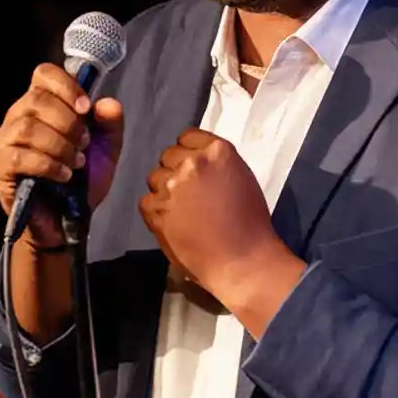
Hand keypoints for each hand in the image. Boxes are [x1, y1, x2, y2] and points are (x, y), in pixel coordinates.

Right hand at [0, 63, 123, 247]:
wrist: (67, 222)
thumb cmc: (81, 181)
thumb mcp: (106, 150)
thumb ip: (110, 124)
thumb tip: (107, 103)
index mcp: (42, 104)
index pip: (44, 74)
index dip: (67, 86)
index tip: (86, 109)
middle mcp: (18, 116)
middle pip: (37, 99)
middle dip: (68, 122)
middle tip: (84, 144)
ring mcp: (4, 140)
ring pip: (28, 127)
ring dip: (60, 144)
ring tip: (76, 163)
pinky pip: (19, 156)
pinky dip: (48, 164)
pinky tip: (64, 176)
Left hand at [139, 129, 304, 335]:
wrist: (242, 261)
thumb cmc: (250, 224)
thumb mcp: (241, 179)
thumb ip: (217, 165)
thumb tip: (198, 163)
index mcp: (218, 152)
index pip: (187, 137)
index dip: (188, 153)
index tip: (193, 169)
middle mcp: (192, 163)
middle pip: (168, 156)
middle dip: (175, 171)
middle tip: (187, 193)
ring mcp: (172, 186)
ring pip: (155, 177)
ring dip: (164, 190)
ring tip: (179, 210)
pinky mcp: (156, 210)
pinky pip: (146, 201)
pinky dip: (155, 211)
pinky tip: (171, 223)